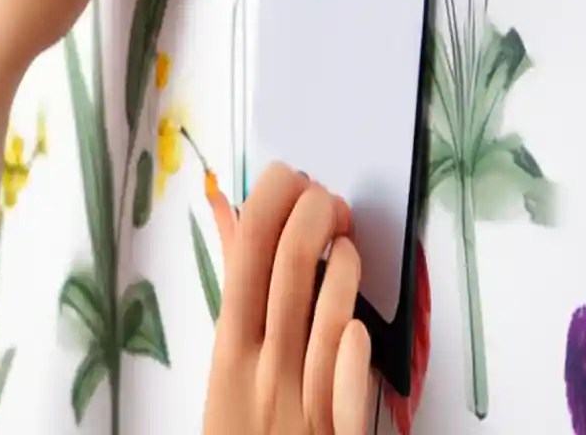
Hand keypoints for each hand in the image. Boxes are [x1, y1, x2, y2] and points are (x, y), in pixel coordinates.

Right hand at [204, 163, 371, 434]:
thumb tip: (227, 210)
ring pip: (327, 318)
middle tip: (325, 197)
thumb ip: (234, 280)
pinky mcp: (336, 434)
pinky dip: (354, 347)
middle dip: (311, 215)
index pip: (245, 254)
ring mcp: (305, 400)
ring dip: (344, 267)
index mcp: (230, 347)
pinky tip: (358, 323)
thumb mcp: (226, 352)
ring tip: (347, 244)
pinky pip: (349, 383)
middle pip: (286, 272)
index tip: (287, 176)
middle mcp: (266, 368)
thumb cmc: (242, 426)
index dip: (270, 203)